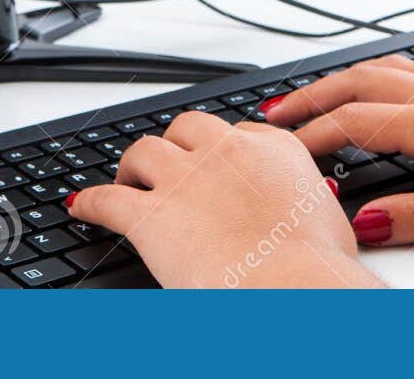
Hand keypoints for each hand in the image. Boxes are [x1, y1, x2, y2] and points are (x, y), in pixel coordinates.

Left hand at [67, 111, 376, 287]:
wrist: (293, 285)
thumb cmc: (318, 264)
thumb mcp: (329, 220)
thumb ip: (310, 202)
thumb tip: (314, 209)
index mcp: (273, 150)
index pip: (238, 131)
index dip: (220, 147)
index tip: (214, 161)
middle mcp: (226, 153)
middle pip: (187, 128)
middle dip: (175, 144)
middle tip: (170, 166)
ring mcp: (186, 180)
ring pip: (145, 151)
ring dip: (132, 166)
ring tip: (127, 180)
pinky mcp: (152, 215)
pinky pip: (109, 199)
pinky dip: (93, 201)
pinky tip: (84, 207)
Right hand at [265, 55, 413, 246]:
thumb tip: (364, 222)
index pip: (355, 122)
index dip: (311, 136)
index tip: (280, 151)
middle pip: (360, 80)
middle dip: (312, 94)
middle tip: (275, 113)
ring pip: (385, 68)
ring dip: (341, 79)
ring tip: (312, 97)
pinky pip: (411, 72)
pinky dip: (375, 76)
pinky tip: (376, 90)